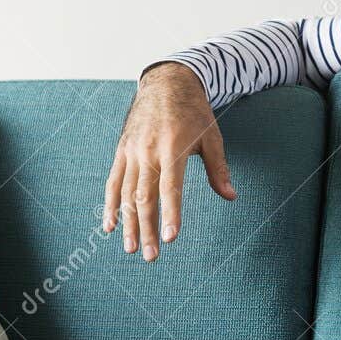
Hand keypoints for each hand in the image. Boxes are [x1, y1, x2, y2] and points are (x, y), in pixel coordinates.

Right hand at [103, 62, 236, 259]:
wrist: (165, 83)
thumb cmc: (194, 112)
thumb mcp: (212, 137)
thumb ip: (218, 168)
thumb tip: (231, 196)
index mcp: (173, 148)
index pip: (170, 188)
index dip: (170, 214)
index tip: (171, 238)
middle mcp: (148, 151)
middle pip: (144, 197)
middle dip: (147, 229)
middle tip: (151, 257)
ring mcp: (131, 151)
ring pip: (126, 194)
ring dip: (128, 224)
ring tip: (131, 249)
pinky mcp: (121, 151)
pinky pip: (114, 181)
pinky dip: (110, 205)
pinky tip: (110, 226)